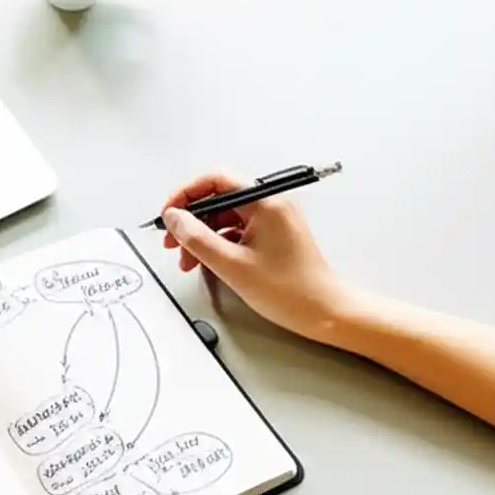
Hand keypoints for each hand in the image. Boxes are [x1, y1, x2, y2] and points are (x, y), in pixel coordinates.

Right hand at [160, 172, 356, 343]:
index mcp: (266, 203)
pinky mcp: (272, 235)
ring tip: (187, 260)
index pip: (216, 180)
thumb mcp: (232, 265)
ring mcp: (272, 220)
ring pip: (224, 217)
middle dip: (191, 220)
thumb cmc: (289, 291)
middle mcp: (271, 204)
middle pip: (218, 199)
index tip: (169, 215)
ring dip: (201, 236)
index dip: (186, 194)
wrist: (326, 313)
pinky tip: (206, 262)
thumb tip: (174, 218)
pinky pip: (236, 231)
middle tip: (171, 241)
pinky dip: (217, 244)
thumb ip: (196, 238)